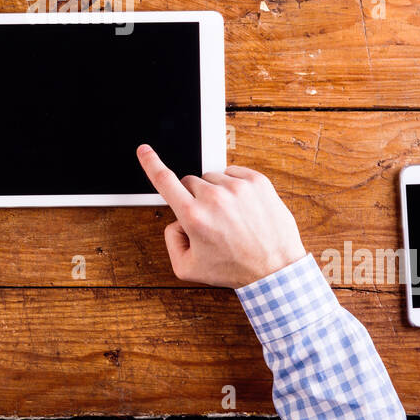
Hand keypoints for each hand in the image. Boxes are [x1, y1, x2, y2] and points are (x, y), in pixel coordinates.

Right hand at [137, 144, 305, 288]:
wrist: (275, 269)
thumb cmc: (234, 269)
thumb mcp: (187, 268)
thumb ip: (170, 241)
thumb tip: (175, 220)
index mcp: (194, 216)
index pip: (164, 181)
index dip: (150, 163)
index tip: (144, 150)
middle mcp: (214, 198)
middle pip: (190, 182)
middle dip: (194, 198)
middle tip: (210, 220)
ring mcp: (237, 187)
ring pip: (212, 178)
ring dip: (216, 193)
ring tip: (230, 217)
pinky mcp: (257, 182)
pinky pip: (233, 173)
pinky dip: (233, 187)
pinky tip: (240, 208)